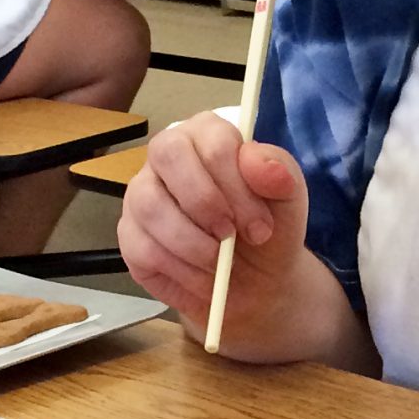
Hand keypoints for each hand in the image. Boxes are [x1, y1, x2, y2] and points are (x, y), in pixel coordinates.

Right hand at [119, 114, 313, 351]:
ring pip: (149, 204)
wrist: (256, 283)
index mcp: (208, 135)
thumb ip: (278, 172)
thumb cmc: (268, 230)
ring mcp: (142, 194)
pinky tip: (202, 278)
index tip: (259, 225)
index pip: (212, 140)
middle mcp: (168, 156)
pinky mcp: (130, 235)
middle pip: (167, 155)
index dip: (235, 184)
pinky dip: (179, 270)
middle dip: (204, 203)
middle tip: (231, 237)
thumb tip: (257, 160)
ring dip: (191, 243)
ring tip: (219, 264)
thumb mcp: (288, 200)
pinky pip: (142, 247)